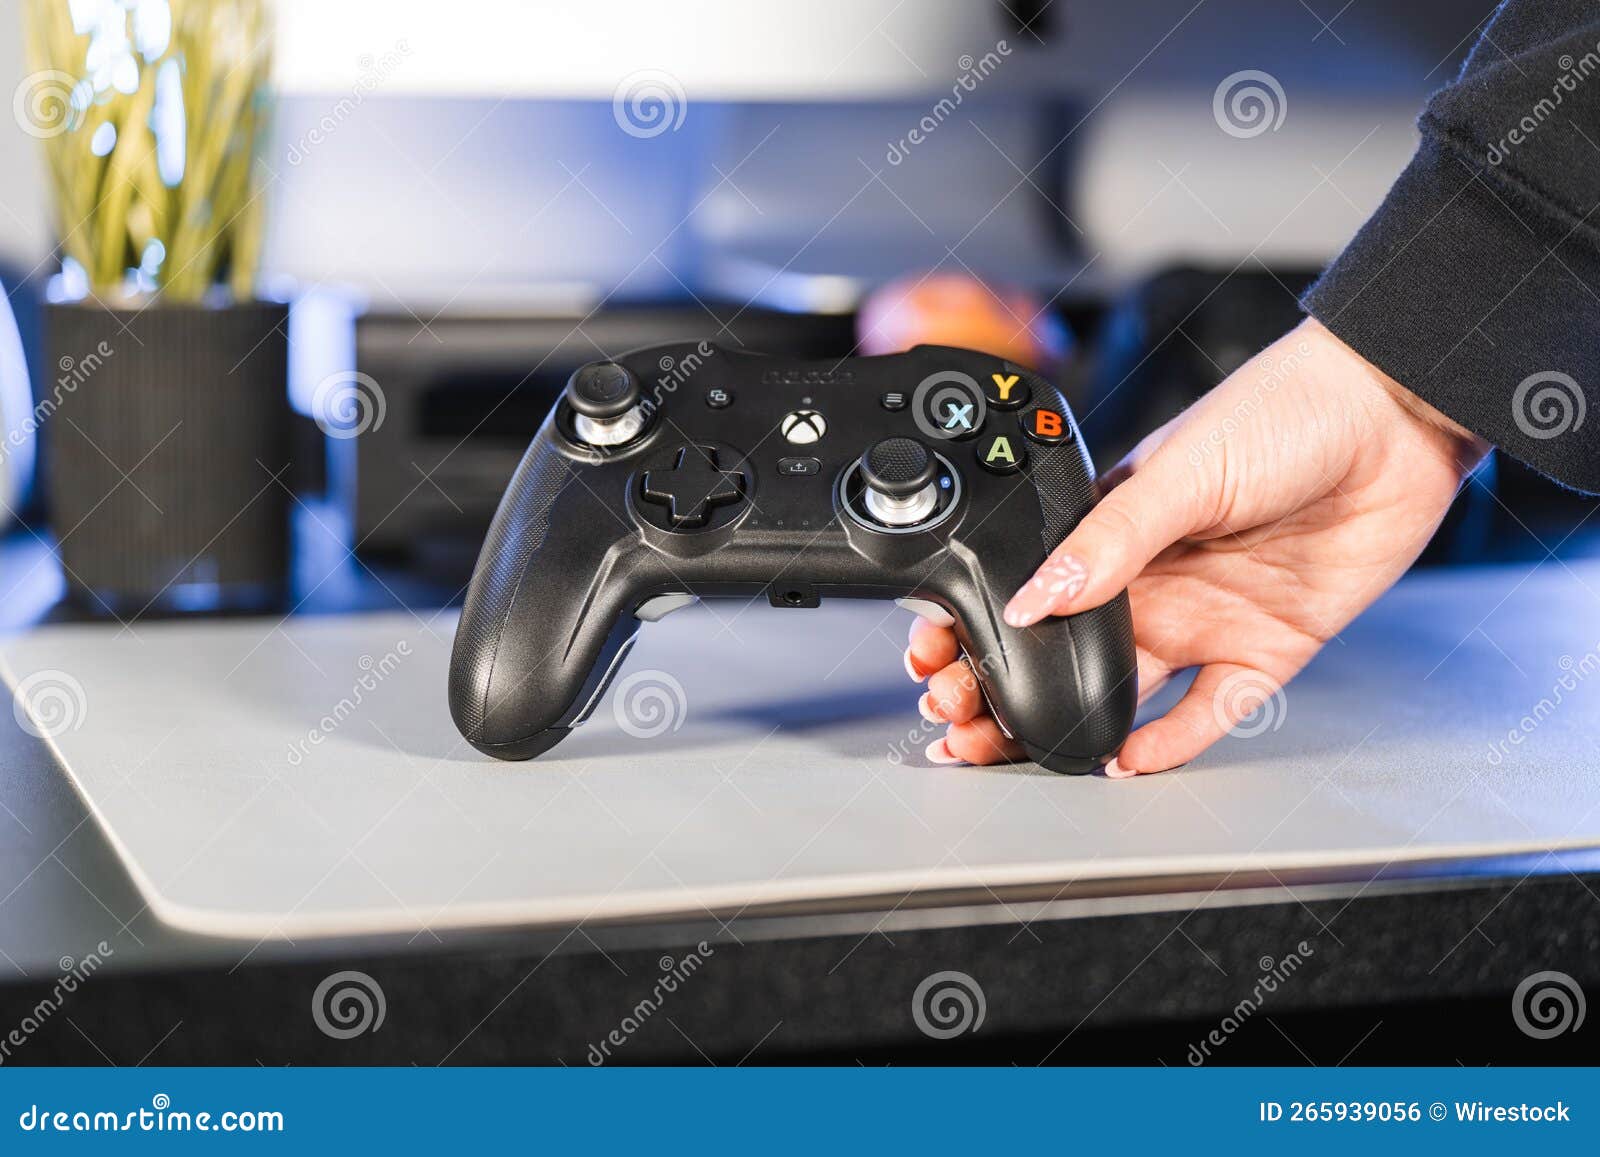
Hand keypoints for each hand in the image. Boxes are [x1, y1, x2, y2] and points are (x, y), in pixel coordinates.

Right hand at [905, 317, 1488, 774]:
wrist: (1396, 416)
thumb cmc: (1285, 411)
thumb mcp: (1182, 469)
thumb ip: (1107, 541)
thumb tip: (1031, 598)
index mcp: (1115, 529)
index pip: (1032, 592)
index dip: (980, 626)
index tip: (933, 657)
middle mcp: (1153, 580)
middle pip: (1062, 653)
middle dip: (1002, 689)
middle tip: (955, 721)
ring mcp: (1206, 618)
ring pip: (1118, 690)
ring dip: (1068, 723)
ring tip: (1011, 751)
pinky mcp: (1265, 649)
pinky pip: (1208, 711)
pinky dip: (1168, 741)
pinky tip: (1124, 759)